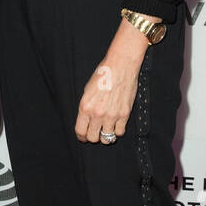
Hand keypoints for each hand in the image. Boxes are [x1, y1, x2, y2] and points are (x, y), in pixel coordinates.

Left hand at [75, 18, 151, 143]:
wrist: (120, 66)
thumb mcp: (87, 91)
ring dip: (105, 136)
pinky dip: (117, 131)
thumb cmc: (103, 75)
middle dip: (92, 137)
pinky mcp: (124, 114)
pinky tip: (115, 125)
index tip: (83, 137)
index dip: (81, 136)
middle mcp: (98, 113)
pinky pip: (120, 132)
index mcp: (85, 107)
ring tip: (106, 129)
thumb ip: (86, 107)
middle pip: (93, 138)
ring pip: (107, 138)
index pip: (80, 131)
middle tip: (95, 133)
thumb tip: (86, 121)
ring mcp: (112, 115)